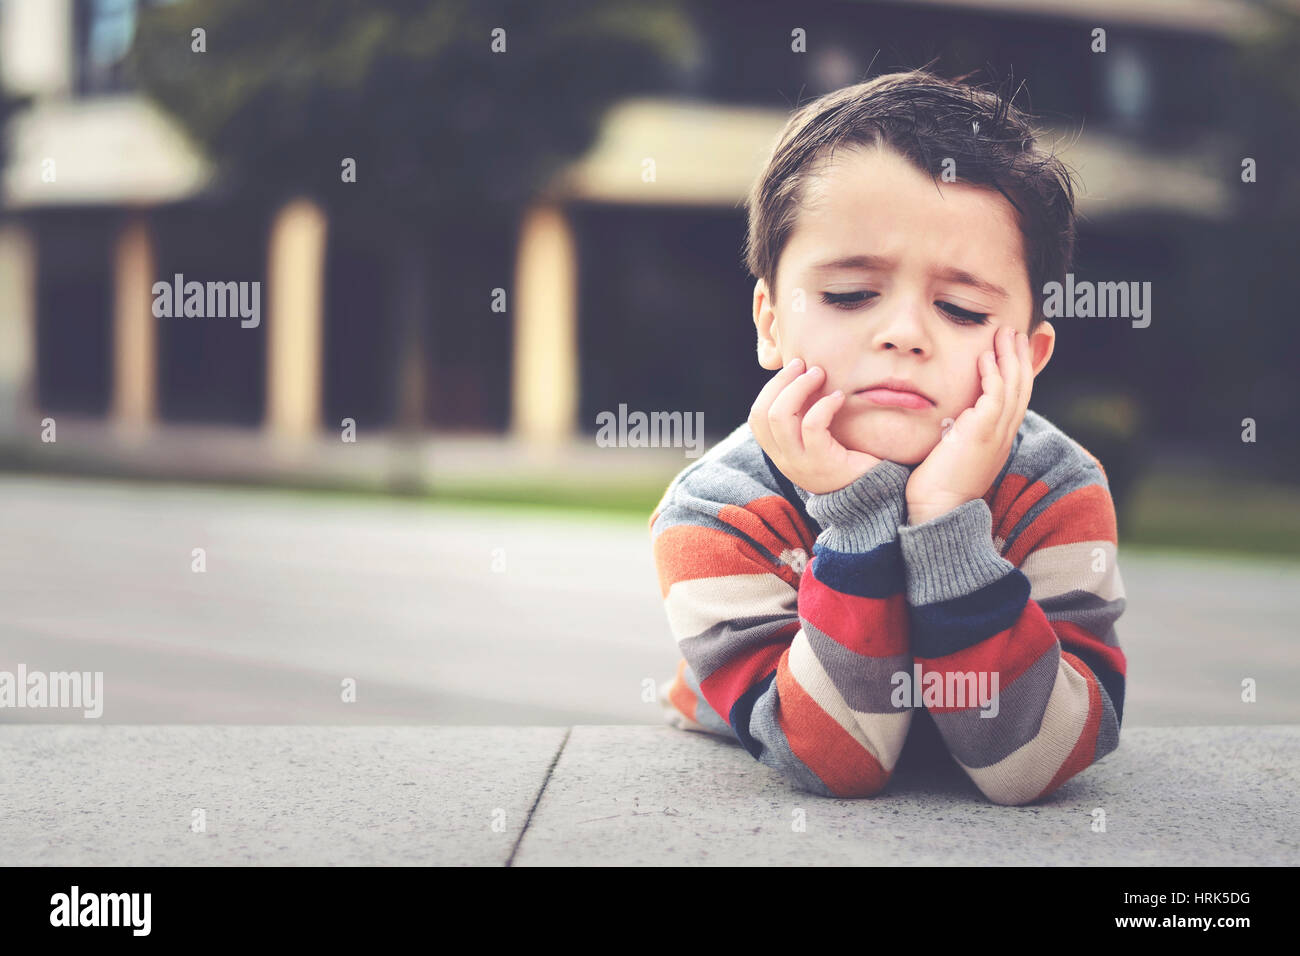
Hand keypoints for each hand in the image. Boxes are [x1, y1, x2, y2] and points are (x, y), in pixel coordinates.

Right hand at [748, 357, 882, 494]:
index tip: (793, 370)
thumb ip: (806, 420)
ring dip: (799, 387)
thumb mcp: (819, 442)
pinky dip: (823, 405)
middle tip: (805, 366)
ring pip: (781, 416)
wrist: (874, 496)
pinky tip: (839, 397)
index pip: (756, 417)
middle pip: (764, 413)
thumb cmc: (850, 462)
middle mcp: (784, 460)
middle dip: (782, 382)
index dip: (770, 389)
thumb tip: (803, 379)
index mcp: (780, 453)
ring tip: (819, 374)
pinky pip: (812, 426)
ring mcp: (800, 463)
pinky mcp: (823, 464)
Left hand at [906, 325, 1032, 524]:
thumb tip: (953, 422)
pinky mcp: (982, 433)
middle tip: (1015, 333)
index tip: (1013, 351)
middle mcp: (1004, 435)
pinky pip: (994, 395)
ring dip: (1009, 357)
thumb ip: (960, 434)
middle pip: (1021, 388)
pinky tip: (984, 357)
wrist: (937, 509)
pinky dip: (992, 374)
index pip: (1016, 399)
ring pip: (1012, 386)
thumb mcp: (956, 454)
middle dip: (1020, 358)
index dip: (1018, 373)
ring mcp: (996, 434)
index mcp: (1000, 440)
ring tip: (1004, 333)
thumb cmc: (938, 486)